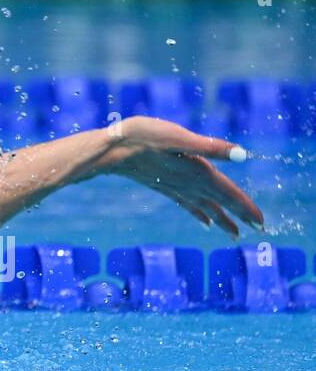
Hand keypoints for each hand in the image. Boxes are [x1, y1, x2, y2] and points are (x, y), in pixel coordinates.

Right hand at [100, 116, 262, 236]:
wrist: (109, 150)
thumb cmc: (142, 137)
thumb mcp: (178, 136)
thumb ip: (211, 147)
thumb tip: (243, 154)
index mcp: (198, 171)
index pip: (228, 193)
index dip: (245, 207)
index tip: (261, 223)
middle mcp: (188, 183)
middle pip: (219, 203)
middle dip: (239, 215)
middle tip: (259, 229)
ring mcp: (175, 186)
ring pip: (205, 207)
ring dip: (222, 219)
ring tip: (234, 233)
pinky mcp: (162, 185)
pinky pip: (187, 204)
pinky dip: (199, 213)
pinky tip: (204, 221)